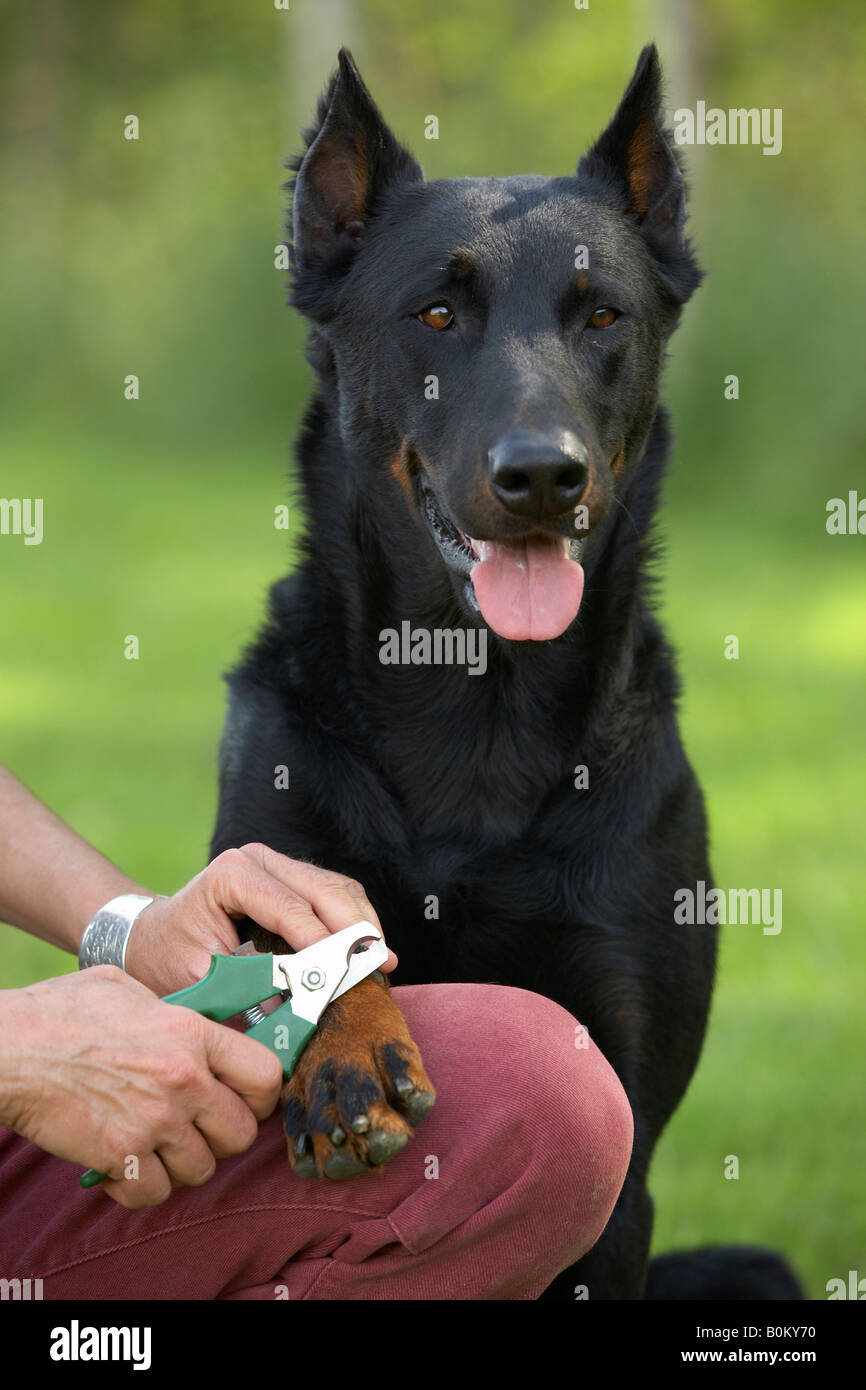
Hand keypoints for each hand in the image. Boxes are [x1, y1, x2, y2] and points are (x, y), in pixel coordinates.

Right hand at [1, 967, 283, 1207]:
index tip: (248, 1099)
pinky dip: (143, 1188)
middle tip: (200, 1128)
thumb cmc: (60, 1012)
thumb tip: (194, 1019)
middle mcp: (183, 1080)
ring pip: (202, 1168)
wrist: (10, 1048)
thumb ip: (171, 1010)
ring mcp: (153, 1120)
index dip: (263, 1094)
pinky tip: (128, 1168)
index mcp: (191, 1034)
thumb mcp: (128, 989)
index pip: (266, 1075)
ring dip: (184, 1164)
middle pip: (242, 1132)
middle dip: (224, 1135)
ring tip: (160, 1147)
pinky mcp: (120, 1155)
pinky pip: (156, 1192)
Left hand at [123, 845, 396, 997]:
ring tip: (381, 962)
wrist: (154, 938)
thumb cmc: (170, 958)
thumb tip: (298, 1008)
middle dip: (355, 928)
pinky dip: (356, 921)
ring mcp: (279, 865)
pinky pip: (337, 894)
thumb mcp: (200, 979)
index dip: (322, 939)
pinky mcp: (294, 879)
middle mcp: (258, 860)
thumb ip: (247, 988)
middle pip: (324, 889)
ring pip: (338, 888)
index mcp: (230, 875)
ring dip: (363, 924)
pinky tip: (368, 951)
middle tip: (379, 965)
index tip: (348, 970)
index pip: (289, 907)